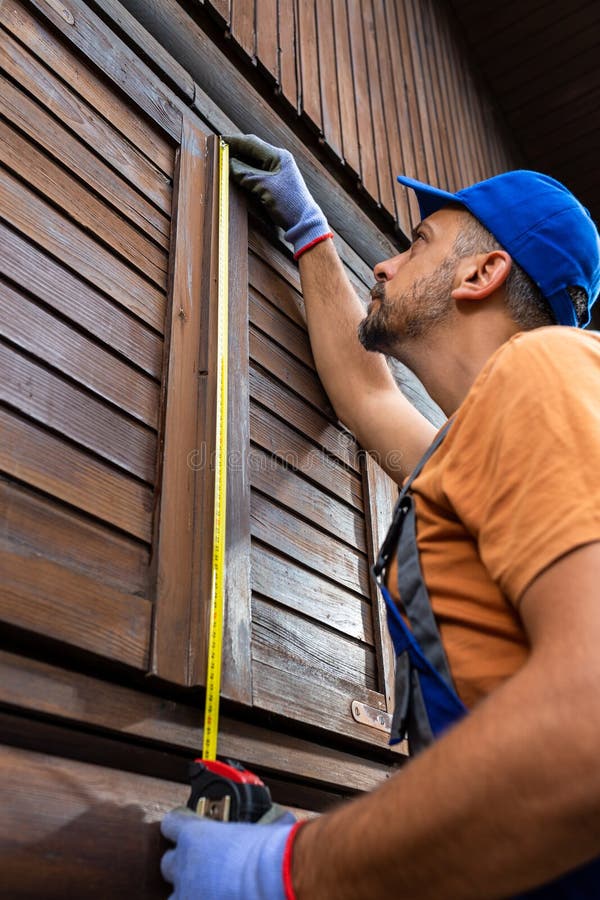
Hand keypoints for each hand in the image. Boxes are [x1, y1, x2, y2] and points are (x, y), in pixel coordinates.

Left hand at [160, 806, 299, 898]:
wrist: (274, 879)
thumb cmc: (268, 852)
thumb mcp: (260, 828)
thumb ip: (256, 826)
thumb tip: (278, 820)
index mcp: (194, 835)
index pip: (171, 824)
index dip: (179, 825)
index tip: (187, 828)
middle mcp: (184, 864)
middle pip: (168, 862)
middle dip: (183, 864)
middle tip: (202, 866)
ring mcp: (187, 893)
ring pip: (175, 894)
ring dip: (187, 892)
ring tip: (206, 891)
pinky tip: (215, 899)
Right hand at [225, 134, 332, 258]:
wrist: (304, 222)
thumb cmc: (288, 203)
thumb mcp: (263, 186)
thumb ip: (245, 173)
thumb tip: (229, 163)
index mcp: (278, 156)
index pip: (252, 143)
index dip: (234, 141)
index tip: (219, 141)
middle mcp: (279, 160)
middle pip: (252, 150)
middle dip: (236, 149)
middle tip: (219, 150)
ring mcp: (278, 170)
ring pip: (254, 160)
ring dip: (240, 160)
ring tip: (224, 160)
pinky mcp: (275, 181)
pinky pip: (257, 171)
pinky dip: (246, 170)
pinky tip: (236, 172)